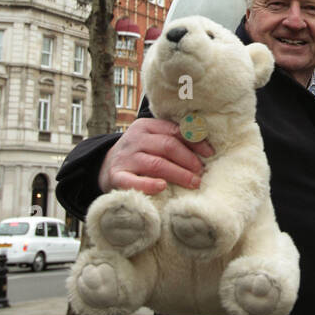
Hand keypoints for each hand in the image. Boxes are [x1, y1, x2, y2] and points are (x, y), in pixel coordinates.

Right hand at [98, 118, 213, 196]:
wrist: (105, 166)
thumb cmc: (139, 153)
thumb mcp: (152, 140)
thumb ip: (172, 138)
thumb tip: (206, 147)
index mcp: (146, 126)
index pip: (174, 131)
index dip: (195, 142)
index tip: (210, 153)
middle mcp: (135, 139)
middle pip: (167, 146)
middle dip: (188, 159)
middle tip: (201, 172)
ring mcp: (125, 158)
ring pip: (156, 164)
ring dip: (178, 173)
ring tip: (194, 182)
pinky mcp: (117, 176)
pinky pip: (133, 181)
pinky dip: (149, 184)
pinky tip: (162, 187)